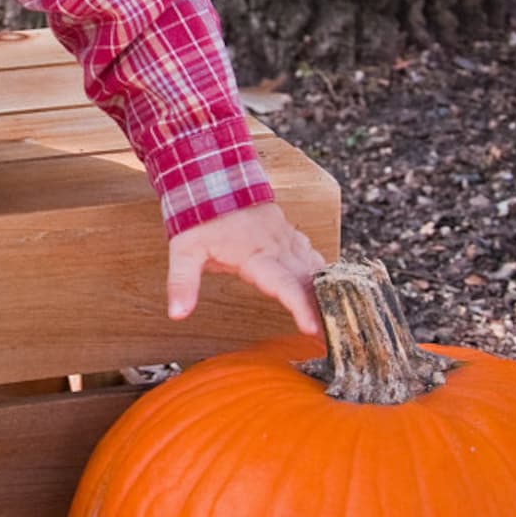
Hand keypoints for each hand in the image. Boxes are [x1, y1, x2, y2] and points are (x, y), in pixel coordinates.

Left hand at [165, 200, 327, 337]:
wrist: (213, 178)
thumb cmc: (199, 217)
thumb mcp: (184, 250)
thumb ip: (182, 283)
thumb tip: (176, 314)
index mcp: (255, 254)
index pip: (284, 284)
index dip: (300, 307)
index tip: (313, 328)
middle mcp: (278, 247)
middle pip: (308, 282)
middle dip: (324, 310)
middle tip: (336, 338)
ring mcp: (287, 239)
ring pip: (316, 269)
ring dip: (328, 295)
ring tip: (339, 322)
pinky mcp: (289, 235)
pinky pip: (313, 257)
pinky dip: (324, 276)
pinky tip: (332, 292)